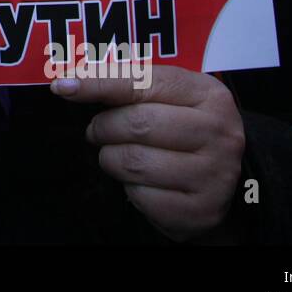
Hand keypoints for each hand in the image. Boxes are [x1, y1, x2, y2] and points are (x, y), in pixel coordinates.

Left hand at [53, 65, 244, 241]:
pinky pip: (141, 197)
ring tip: (119, 155)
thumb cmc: (186, 132)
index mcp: (208, 95)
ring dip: (112, 159)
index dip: (98, 83)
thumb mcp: (171, 99)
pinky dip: (130, 189)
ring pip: (133, 162)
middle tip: (98, 131)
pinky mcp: (200, 210)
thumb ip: (130, 84)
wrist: (228, 185)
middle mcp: (218, 133)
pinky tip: (142, 182)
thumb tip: (72, 83)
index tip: (63, 86)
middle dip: (103, 127)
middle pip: (135, 123)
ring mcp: (214, 174)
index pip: (143, 82)